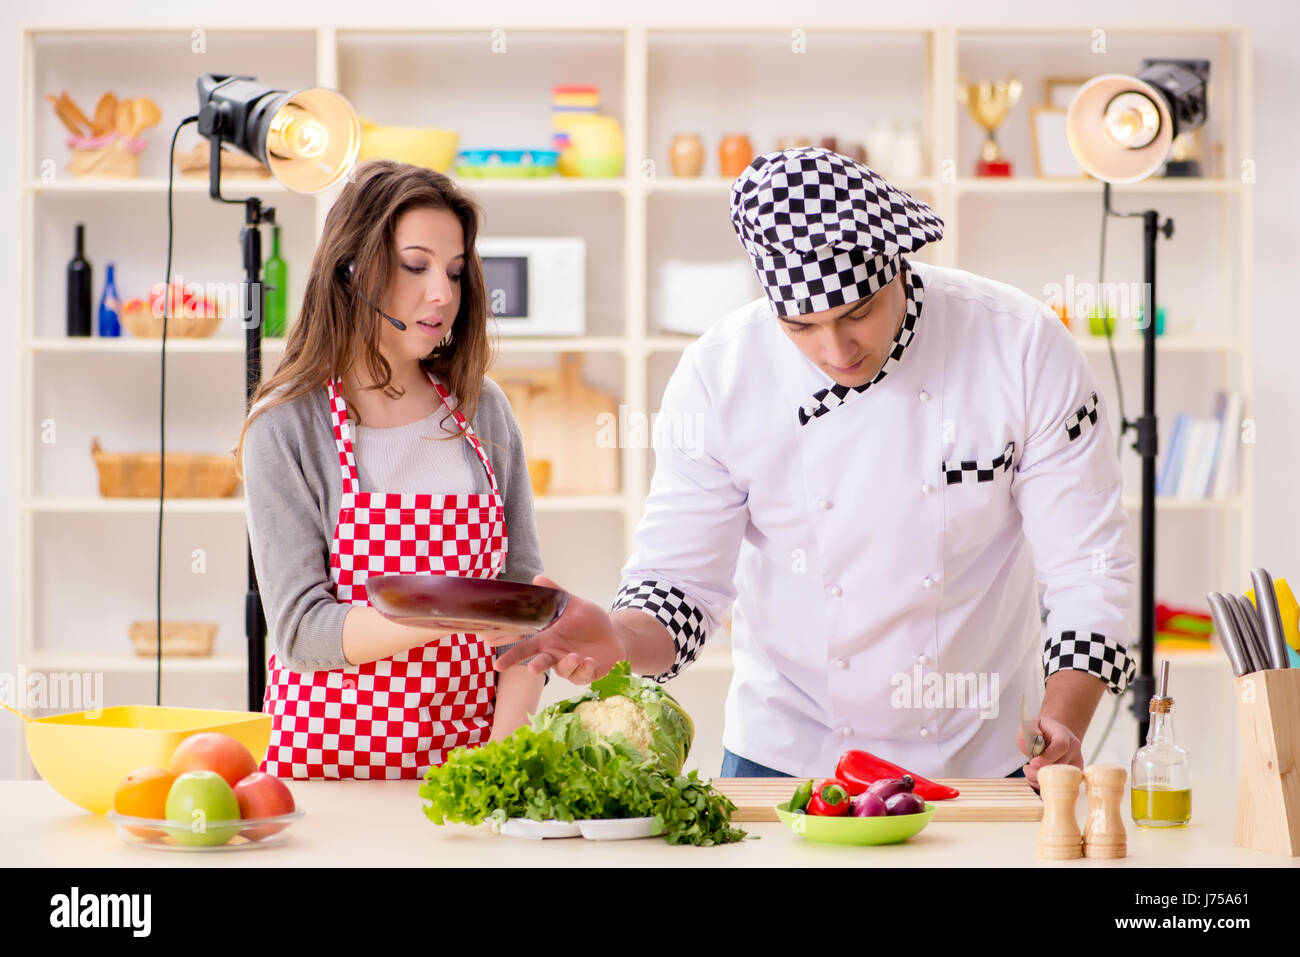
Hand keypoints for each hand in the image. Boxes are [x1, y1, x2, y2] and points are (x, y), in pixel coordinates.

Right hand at [492, 575, 626, 683]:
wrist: (613, 633)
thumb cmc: (589, 620)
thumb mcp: (574, 604)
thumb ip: (556, 593)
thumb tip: (538, 578)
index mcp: (548, 639)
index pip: (526, 648)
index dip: (512, 657)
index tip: (498, 664)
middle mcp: (556, 654)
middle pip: (541, 663)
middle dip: (536, 666)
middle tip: (533, 668)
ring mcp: (570, 666)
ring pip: (563, 670)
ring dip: (568, 664)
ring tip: (576, 656)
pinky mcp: (585, 674)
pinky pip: (582, 676)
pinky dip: (585, 669)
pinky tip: (591, 660)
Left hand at [1017, 713, 1082, 790]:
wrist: (1055, 734)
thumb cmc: (1041, 730)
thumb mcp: (1031, 724)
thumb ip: (1032, 728)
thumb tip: (1037, 734)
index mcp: (1063, 734)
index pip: (1060, 746)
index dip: (1046, 757)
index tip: (1031, 764)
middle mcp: (1074, 749)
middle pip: (1060, 767)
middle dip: (1039, 773)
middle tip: (1026, 769)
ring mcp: (1077, 763)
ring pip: (1062, 780)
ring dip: (1041, 782)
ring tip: (1029, 773)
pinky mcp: (1076, 776)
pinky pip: (1062, 786)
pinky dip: (1047, 787)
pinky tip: (1036, 780)